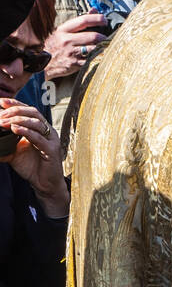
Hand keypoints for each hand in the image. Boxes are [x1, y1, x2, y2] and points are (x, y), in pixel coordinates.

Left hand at [0, 98, 67, 217]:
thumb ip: (4, 144)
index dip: (16, 104)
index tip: (2, 102)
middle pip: (33, 113)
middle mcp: (47, 132)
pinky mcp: (51, 150)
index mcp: (40, 129)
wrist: (44, 184)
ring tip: (4, 122)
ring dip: (18, 120)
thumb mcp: (14, 153)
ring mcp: (51, 140)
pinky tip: (14, 129)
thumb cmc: (32, 167)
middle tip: (1, 113)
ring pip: (36, 123)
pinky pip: (38, 138)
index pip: (29, 111)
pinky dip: (26, 132)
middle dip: (16, 110)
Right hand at [45, 13, 106, 77]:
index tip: (105, 21)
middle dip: (104, 37)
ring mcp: (71, 53)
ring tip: (105, 47)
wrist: (41, 64)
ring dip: (103, 48)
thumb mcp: (62, 32)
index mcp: (63, 30)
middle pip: (93, 36)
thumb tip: (94, 10)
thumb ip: (79, 22)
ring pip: (95, 48)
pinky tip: (100, 56)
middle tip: (107, 38)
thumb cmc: (54, 46)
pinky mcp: (75, 64)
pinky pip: (92, 60)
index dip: (98, 19)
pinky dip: (98, 58)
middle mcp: (67, 40)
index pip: (84, 20)